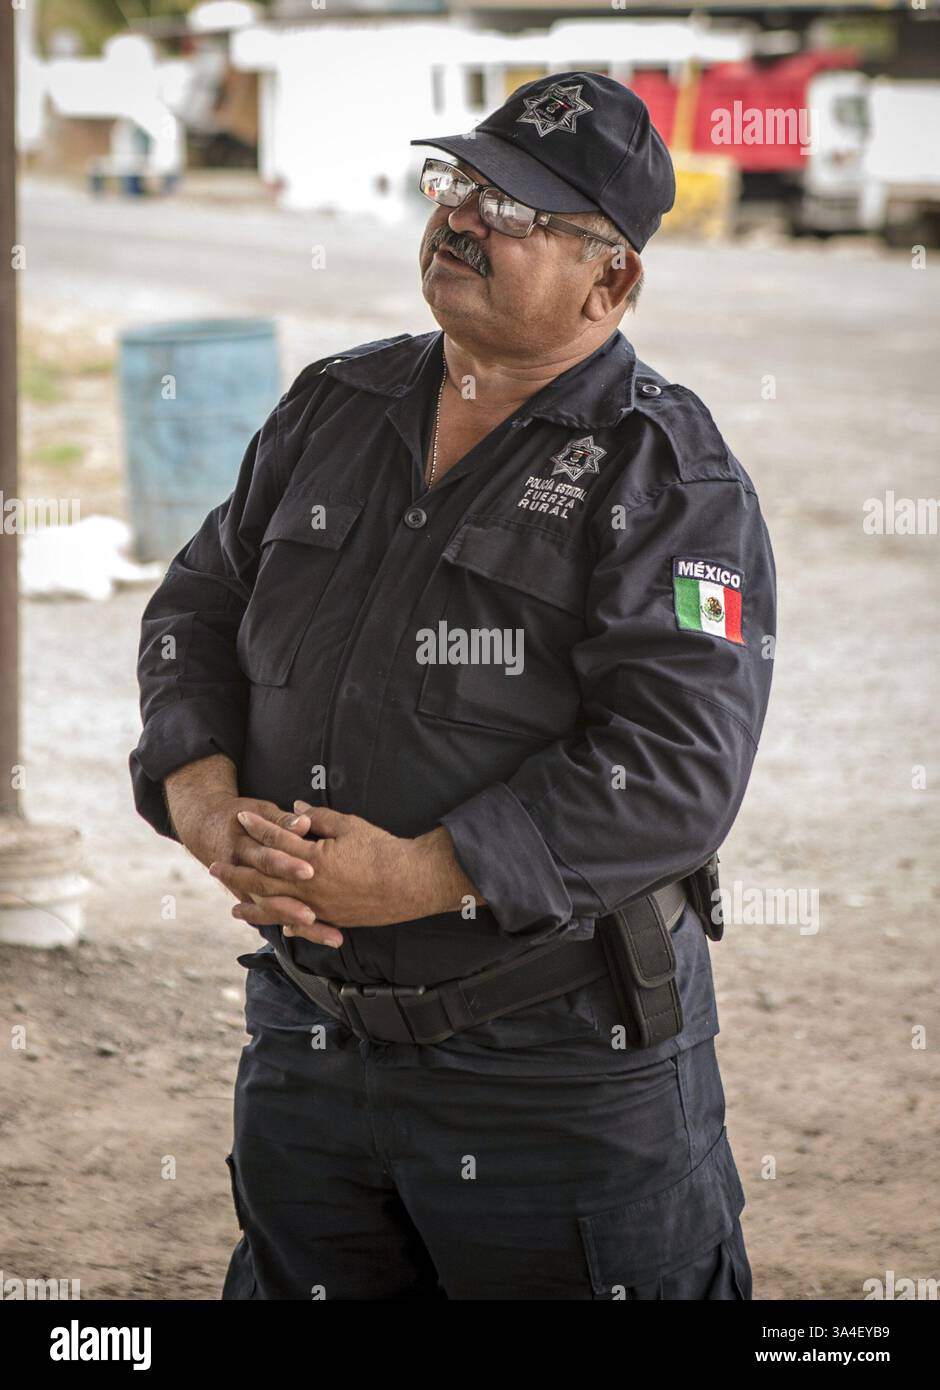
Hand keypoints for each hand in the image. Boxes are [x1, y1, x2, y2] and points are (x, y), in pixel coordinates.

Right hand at [174, 790, 344, 949]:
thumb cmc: (243, 816)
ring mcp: (246, 891)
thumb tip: (303, 823)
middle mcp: (243, 873)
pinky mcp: (253, 901)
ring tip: (331, 936)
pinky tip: (319, 936)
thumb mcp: (260, 811)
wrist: (208, 828)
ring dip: (303, 926)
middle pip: (269, 894)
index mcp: (245, 847)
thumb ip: (282, 820)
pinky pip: (275, 919)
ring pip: (273, 913)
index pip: (268, 859)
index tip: (310, 872)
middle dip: (292, 907)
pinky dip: (295, 928)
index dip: (287, 865)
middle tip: (314, 916)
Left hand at [211, 804, 419, 939]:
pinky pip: (302, 923)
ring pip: (277, 907)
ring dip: (252, 907)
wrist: (411, 881)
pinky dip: (285, 923)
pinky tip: (274, 924)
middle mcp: (311, 884)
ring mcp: (320, 905)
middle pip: (265, 877)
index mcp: (313, 857)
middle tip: (214, 868)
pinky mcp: (333, 917)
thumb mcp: (350, 825)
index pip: (278, 839)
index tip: (241, 817)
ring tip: (233, 907)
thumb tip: (297, 809)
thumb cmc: (383, 849)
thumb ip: (321, 817)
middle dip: (238, 872)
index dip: (258, 826)